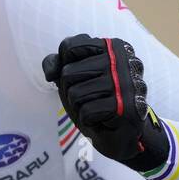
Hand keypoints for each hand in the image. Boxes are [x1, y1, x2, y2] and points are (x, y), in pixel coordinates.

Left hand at [42, 34, 167, 170]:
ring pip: (75, 93)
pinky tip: (102, 119)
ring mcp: (127, 82)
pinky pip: (87, 111)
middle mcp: (123, 59)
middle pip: (68, 72)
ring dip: (79, 107)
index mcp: (112, 46)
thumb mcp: (73, 78)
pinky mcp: (128, 106)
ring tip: (96, 108)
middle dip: (70, 91)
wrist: (120, 133)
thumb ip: (58, 64)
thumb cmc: (96, 100)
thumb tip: (51, 71)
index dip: (62, 67)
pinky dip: (88, 119)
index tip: (77, 78)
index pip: (69, 47)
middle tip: (89, 98)